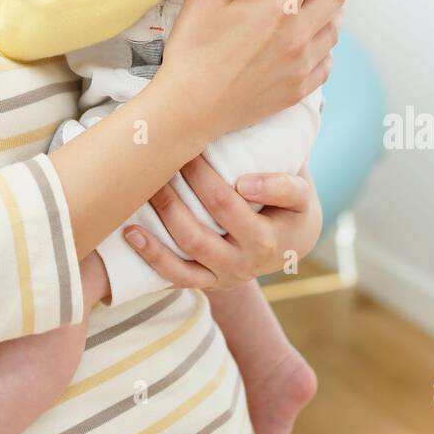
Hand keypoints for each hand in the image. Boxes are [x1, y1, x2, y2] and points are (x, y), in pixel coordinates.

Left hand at [121, 155, 320, 289]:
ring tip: (143, 188)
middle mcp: (244, 264)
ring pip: (183, 252)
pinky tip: (132, 233)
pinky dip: (152, 255)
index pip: (226, 204)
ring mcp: (224, 276)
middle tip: (159, 158)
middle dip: (174, 192)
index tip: (186, 150)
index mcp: (267, 240)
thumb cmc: (292, 205)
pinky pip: (176, 276)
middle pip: (198, 230)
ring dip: (160, 218)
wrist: (293, 242)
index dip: (202, 177)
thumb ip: (283, 185)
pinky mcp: (208, 283)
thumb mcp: (302, 193)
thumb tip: (243, 183)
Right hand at [156, 0, 345, 146]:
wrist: (190, 109)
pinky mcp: (299, 88)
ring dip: (336, 2)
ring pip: (336, 26)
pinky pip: (328, 60)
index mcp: (279, 8)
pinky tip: (317, 34)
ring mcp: (303, 65)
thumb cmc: (192, 51)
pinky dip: (327, 40)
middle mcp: (299, 36)